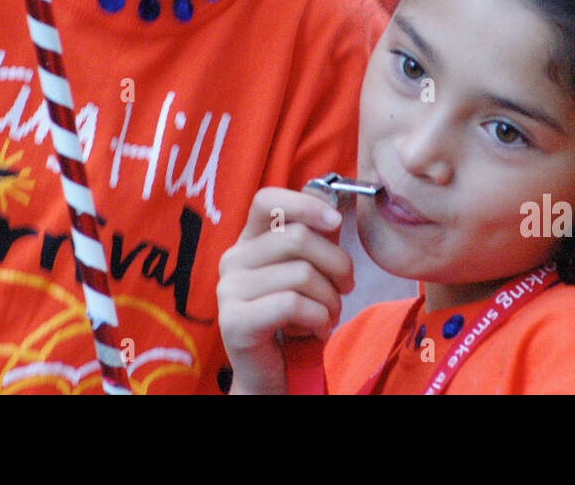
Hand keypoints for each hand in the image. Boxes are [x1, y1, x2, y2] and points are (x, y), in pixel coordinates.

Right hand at [217, 187, 354, 394]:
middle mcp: (232, 260)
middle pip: (296, 237)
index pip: (266, 200)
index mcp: (248, 241)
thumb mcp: (308, 273)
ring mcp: (228, 290)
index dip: (305, 204)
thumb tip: (332, 204)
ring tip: (328, 316)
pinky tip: (316, 331)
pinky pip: (293, 304)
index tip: (337, 221)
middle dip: (337, 263)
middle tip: (346, 287)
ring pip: (301, 274)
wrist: (272, 374)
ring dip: (330, 300)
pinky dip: (318, 319)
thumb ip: (316, 238)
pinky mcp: (235, 320)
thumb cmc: (294, 319)